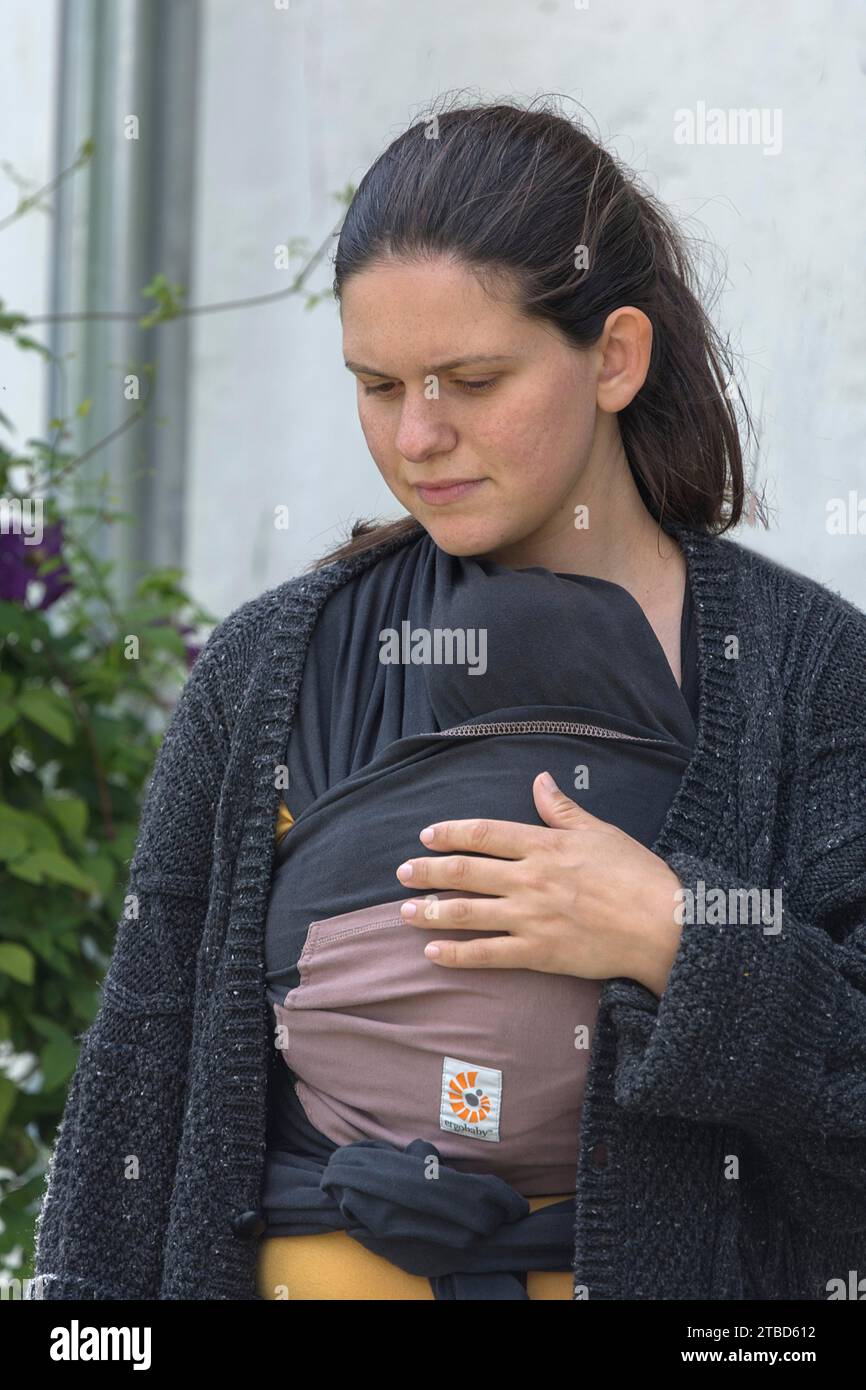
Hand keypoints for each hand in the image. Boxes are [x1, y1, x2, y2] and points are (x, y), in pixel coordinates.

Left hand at [395, 769, 683, 995]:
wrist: (662, 924)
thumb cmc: (637, 875)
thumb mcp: (600, 832)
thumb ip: (563, 810)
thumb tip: (540, 781)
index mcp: (544, 845)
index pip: (485, 834)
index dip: (451, 833)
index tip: (427, 835)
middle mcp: (530, 879)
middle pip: (466, 872)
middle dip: (429, 872)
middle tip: (403, 873)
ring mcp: (531, 917)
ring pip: (469, 913)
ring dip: (432, 911)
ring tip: (405, 911)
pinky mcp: (538, 952)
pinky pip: (488, 953)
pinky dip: (457, 954)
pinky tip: (433, 953)